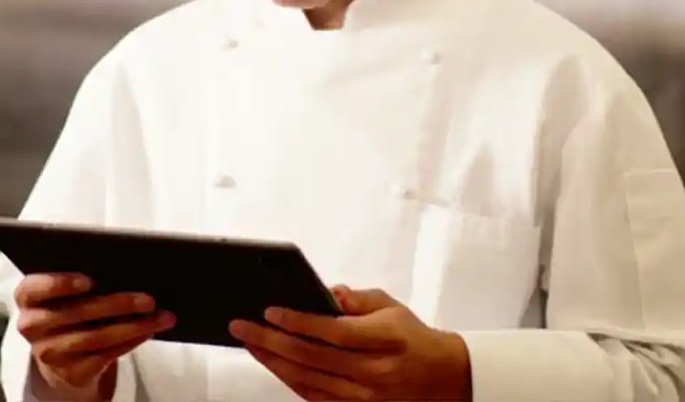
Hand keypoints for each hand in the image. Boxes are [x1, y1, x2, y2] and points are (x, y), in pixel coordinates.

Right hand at [15, 273, 175, 399]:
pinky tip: (149, 331)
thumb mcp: (68, 289)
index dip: (60, 283)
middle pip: (77, 312)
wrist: (62, 351)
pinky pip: (105, 357)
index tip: (89, 279)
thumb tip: (127, 265)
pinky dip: (131, 341)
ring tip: (161, 316)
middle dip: (117, 304)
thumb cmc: (70, 304)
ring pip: (96, 337)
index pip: (35, 287)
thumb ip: (84, 274)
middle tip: (148, 298)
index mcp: (28, 296)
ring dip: (134, 326)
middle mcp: (32, 326)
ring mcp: (50, 353)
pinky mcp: (70, 373)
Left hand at [229, 286, 470, 400]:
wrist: (442, 378)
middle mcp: (374, 373)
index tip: (270, 311)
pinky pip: (313, 397)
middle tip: (242, 326)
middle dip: (271, 341)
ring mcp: (364, 398)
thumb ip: (358, 299)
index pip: (335, 332)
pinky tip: (271, 363)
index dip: (300, 322)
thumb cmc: (412, 337)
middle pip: (313, 358)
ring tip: (249, 343)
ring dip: (273, 362)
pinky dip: (289, 380)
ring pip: (307, 381)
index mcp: (386, 341)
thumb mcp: (391, 307)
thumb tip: (326, 293)